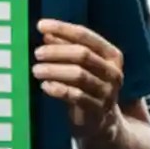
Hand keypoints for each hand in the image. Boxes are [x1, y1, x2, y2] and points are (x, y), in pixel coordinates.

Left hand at [33, 19, 123, 139]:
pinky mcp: (97, 110)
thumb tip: (47, 33)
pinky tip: (45, 86)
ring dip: (54, 70)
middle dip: (57, 51)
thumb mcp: (82, 65)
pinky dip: (58, 89)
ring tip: (36, 70)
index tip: (41, 25)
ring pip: (79, 75)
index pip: (86, 36)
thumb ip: (67, 47)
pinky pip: (76, 96)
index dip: (63, 29)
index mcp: (112, 55)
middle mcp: (114, 72)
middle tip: (37, 53)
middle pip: (83, 55)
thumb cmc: (89, 87)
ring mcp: (107, 92)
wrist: (103, 122)